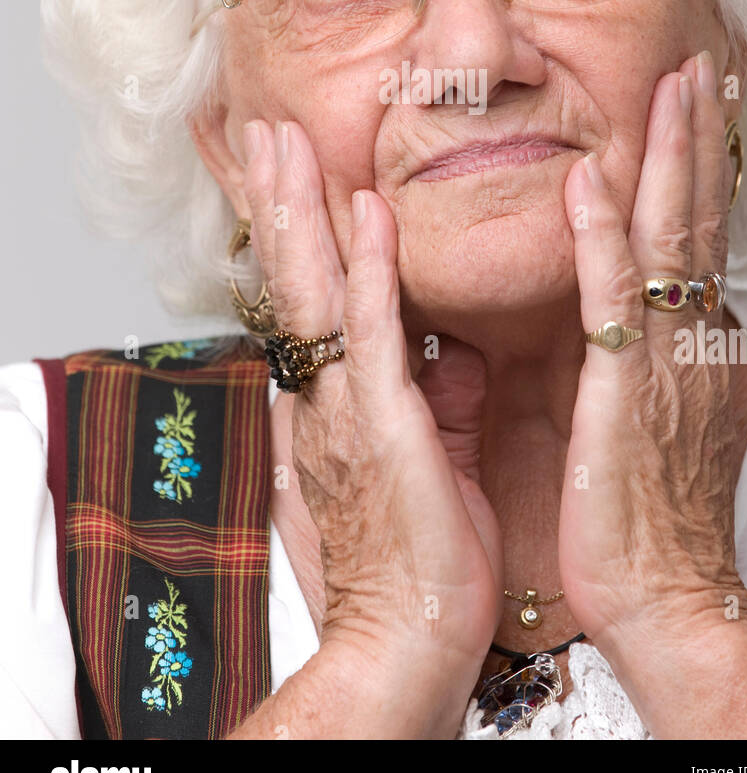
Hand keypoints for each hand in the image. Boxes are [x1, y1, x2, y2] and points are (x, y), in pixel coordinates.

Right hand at [242, 117, 502, 727]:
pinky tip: (364, 213)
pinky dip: (367, 268)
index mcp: (339, 404)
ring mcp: (346, 409)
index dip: (297, 234)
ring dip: (301, 210)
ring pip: (316, 290)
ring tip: (285, 142)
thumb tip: (455, 351)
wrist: (412, 641)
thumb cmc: (425, 559)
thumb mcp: (432, 460)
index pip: (312, 301)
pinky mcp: (382, 426)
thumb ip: (436, 398)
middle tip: (266, 130)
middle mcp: (326, 397)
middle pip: (295, 281)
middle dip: (280, 202)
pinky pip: (371, 333)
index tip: (289, 173)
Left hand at [558, 51, 746, 662]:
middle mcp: (695, 344)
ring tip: (671, 87)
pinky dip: (603, 239)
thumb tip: (660, 325)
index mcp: (697, 349)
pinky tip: (592, 183)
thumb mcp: (665, 424)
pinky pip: (615, 303)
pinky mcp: (628, 397)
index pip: (700, 239)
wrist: (670, 604)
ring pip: (673, 241)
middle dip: (699, 140)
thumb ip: (658, 361)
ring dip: (670, 159)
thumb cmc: (655, 526)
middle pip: (702, 220)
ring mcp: (668, 366)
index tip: (693, 107)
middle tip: (697, 69)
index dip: (697, 170)